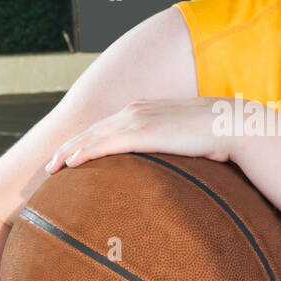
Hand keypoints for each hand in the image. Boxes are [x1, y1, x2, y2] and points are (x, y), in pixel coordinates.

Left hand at [44, 98, 239, 172]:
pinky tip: (72, 163)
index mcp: (144, 110)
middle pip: (92, 130)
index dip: (85, 141)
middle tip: (49, 165)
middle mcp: (136, 110)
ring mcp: (138, 119)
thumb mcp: (185, 139)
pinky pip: (107, 143)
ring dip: (69, 151)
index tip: (69, 156)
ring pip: (93, 136)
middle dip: (68, 146)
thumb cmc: (214, 136)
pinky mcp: (144, 131)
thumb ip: (171, 148)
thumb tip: (171, 169)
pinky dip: (86, 152)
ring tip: (51, 167)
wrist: (231, 124)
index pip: (106, 127)